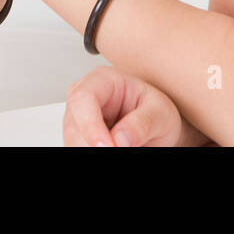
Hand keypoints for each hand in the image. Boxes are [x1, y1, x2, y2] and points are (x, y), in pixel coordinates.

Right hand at [63, 67, 183, 146]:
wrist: (155, 127)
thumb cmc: (155, 112)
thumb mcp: (160, 113)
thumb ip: (143, 123)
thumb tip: (120, 139)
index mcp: (103, 80)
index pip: (84, 98)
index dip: (91, 125)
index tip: (109, 147)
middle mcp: (85, 98)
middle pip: (74, 124)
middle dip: (95, 145)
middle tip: (122, 150)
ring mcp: (78, 119)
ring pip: (73, 142)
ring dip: (94, 149)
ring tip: (127, 146)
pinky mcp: (77, 138)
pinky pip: (77, 149)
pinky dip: (93, 153)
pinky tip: (112, 148)